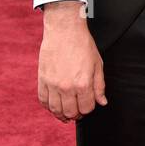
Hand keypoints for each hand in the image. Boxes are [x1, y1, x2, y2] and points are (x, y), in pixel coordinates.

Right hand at [38, 1, 106, 121]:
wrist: (64, 30)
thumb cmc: (83, 45)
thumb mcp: (97, 64)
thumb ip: (99, 86)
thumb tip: (102, 102)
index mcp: (83, 83)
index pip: (86, 108)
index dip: (89, 110)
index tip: (88, 106)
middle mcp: (67, 87)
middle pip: (70, 112)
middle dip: (75, 115)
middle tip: (77, 112)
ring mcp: (52, 84)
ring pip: (55, 109)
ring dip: (61, 115)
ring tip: (66, 113)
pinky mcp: (42, 79)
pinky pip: (43, 100)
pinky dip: (48, 106)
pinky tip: (54, 106)